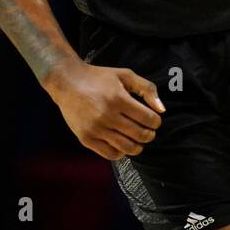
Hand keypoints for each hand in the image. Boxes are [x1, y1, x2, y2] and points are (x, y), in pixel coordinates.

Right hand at [44, 60, 164, 160]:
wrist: (67, 82)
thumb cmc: (99, 77)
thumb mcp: (125, 75)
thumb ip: (147, 89)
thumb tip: (162, 110)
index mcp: (118, 99)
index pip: (148, 119)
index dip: (156, 122)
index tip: (154, 120)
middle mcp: (107, 115)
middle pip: (139, 135)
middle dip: (149, 135)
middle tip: (149, 131)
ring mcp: (95, 129)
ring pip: (127, 148)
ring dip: (138, 146)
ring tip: (137, 139)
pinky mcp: (86, 138)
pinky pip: (110, 154)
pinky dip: (121, 152)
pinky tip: (122, 143)